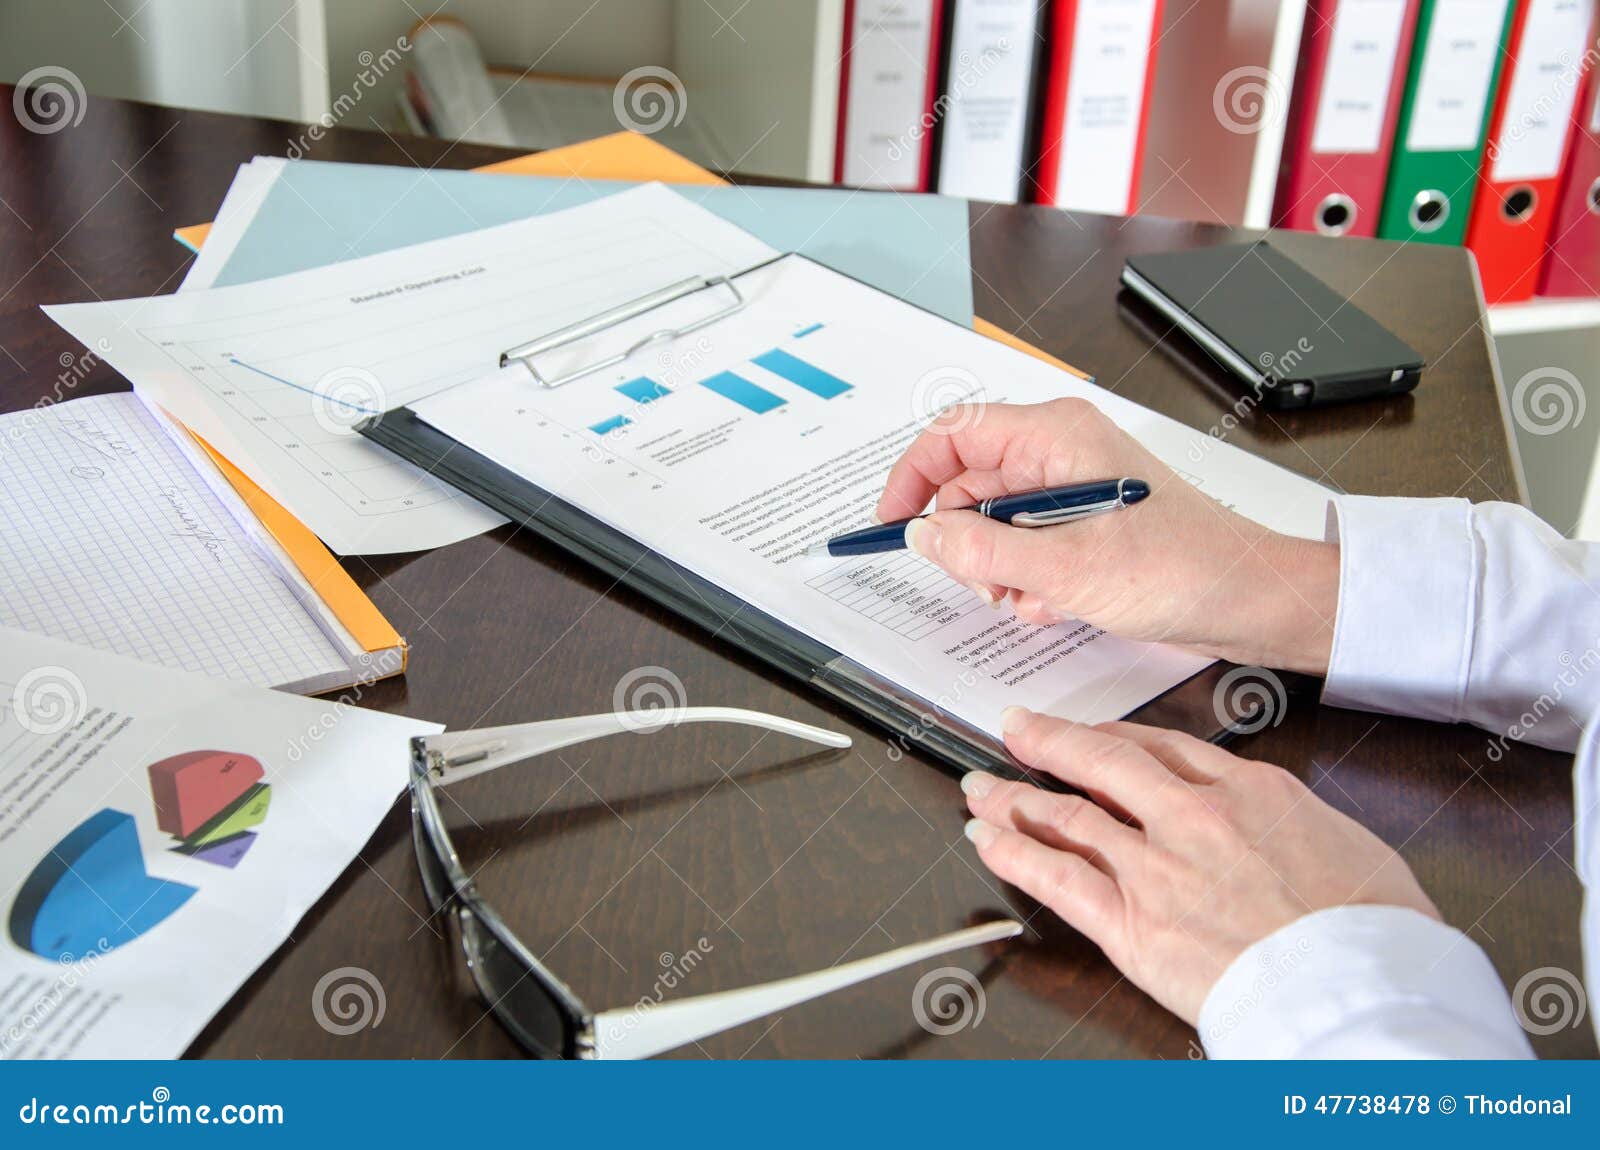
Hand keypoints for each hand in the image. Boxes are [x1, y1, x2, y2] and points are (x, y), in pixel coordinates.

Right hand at [876, 399, 1338, 674]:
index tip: (894, 523)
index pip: (953, 435)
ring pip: (995, 522)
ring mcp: (1072, 487)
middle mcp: (1061, 451)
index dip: (913, 478)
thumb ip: (983, 550)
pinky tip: (1057, 602)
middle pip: (969, 484)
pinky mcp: (1084, 522)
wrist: (1248, 600)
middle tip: (983, 582)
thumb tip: (925, 535)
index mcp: (1056, 435)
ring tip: (1033, 597)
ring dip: (999, 569)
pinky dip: (1028, 579)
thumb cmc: (1183, 568)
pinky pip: (1026, 545)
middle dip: (966, 541)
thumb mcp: (1065, 568)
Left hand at [961, 708, 1438, 1023]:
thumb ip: (1285, 822)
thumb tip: (1271, 823)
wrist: (1364, 988)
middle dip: (1051, 742)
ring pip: (1067, 815)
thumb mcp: (1346, 844)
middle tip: (1017, 728)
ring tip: (982, 787)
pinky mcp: (1132, 922)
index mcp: (1251, 790)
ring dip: (1015, 798)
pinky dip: (1014, 854)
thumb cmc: (1374, 931)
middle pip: (1102, 763)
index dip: (1113, 736)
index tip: (1091, 733)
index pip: (1162, 748)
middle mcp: (1193, 816)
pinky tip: (987, 840)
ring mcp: (1157, 866)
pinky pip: (1056, 878)